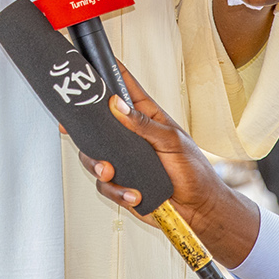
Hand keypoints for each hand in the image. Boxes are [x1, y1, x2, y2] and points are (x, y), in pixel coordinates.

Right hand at [75, 65, 256, 269]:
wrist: (198, 209)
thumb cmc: (194, 171)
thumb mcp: (172, 141)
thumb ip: (144, 124)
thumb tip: (118, 105)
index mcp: (145, 117)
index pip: (123, 87)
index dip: (105, 74)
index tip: (87, 68)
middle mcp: (131, 136)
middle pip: (97, 123)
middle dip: (85, 130)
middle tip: (80, 133)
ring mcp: (124, 160)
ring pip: (94, 157)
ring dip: (99, 165)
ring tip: (110, 172)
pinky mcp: (122, 184)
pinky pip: (105, 185)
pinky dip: (117, 191)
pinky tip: (133, 193)